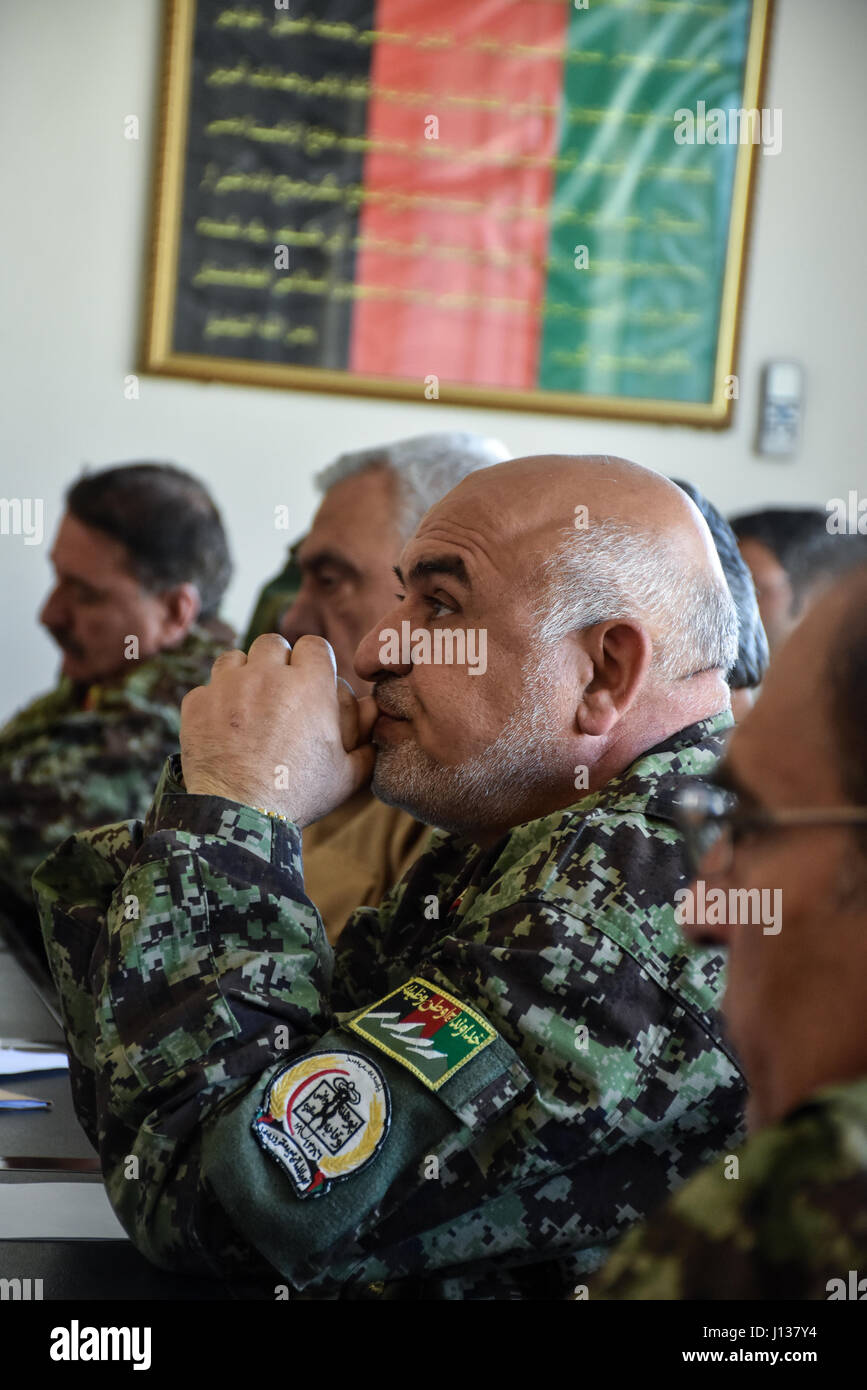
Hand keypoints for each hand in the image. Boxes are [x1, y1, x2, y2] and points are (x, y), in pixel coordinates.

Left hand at [180, 634, 376, 826]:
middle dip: (277, 662)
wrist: (241, 816)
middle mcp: (267, 675)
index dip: (313, 661)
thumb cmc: (299, 795)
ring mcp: (227, 686)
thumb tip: (376, 715)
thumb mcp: (347, 775)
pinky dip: (214, 702)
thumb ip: (367, 742)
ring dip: (243, 674)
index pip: (314, 645)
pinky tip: (222, 727)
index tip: (310, 680)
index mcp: (309, 685)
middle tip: (278, 692)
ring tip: (248, 704)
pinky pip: (206, 688)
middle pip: (272, 644)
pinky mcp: (197, 704)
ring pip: (235, 658)